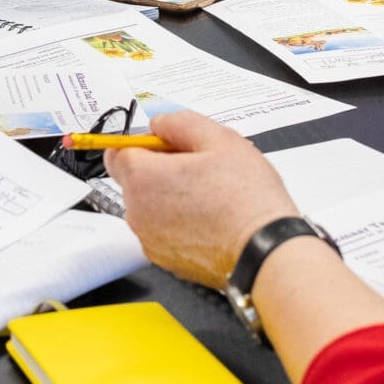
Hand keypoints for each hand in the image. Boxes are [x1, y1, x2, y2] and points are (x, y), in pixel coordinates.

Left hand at [106, 111, 298, 288]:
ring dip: (171, 196)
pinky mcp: (165, 260)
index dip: (145, 142)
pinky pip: (163, 231)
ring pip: (150, 206)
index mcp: (143, 179)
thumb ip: (179, 123)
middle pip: (134, 179)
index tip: (168, 144)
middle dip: (160, 169)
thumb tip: (161, 123)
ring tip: (211, 194)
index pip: (118, 150)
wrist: (265, 251)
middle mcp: (138, 212)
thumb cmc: (246, 199)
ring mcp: (150, 240)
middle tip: (200, 167)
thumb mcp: (219, 139)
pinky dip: (179, 222)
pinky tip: (211, 217)